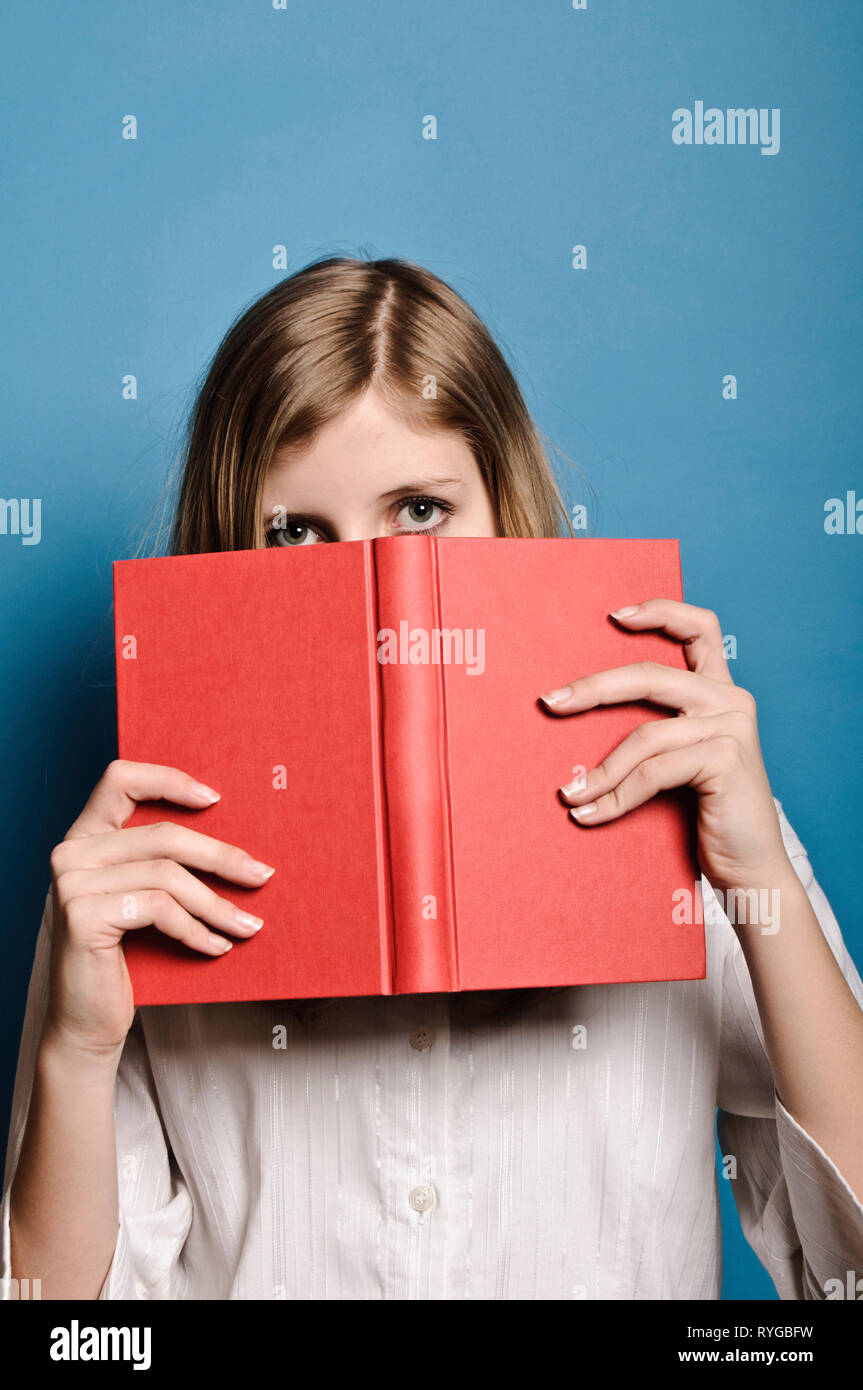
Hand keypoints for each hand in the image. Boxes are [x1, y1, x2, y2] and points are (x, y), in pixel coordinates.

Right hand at [44, 760, 275, 1057]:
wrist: (89, 1021)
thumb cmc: (126, 957)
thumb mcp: (143, 898)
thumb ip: (163, 862)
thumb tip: (239, 845)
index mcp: (85, 836)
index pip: (121, 779)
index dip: (170, 780)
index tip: (216, 800)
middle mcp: (71, 852)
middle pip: (163, 835)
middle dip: (222, 856)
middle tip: (263, 875)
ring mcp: (72, 883)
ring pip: (167, 875)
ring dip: (218, 903)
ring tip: (248, 926)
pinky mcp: (82, 916)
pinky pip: (159, 909)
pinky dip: (197, 929)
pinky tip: (217, 947)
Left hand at [541, 599, 790, 893]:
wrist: (751, 867)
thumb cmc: (707, 813)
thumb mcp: (682, 759)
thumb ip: (658, 728)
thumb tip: (581, 709)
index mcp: (720, 692)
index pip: (700, 628)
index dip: (661, 612)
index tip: (614, 616)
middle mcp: (731, 700)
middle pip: (649, 675)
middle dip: (593, 687)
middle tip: (549, 703)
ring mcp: (732, 728)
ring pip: (644, 736)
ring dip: (599, 772)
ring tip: (569, 795)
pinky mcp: (726, 760)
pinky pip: (652, 774)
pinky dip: (615, 798)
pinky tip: (589, 815)